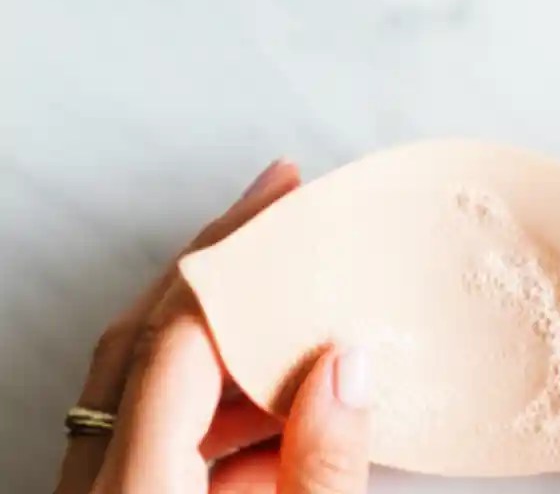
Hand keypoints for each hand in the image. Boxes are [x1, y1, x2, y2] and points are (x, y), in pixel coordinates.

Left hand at [55, 160, 373, 493]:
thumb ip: (322, 470)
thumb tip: (348, 370)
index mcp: (136, 491)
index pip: (177, 340)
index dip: (234, 258)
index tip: (285, 207)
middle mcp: (100, 487)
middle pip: (144, 339)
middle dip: (215, 263)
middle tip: (272, 204)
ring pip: (147, 384)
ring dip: (226, 339)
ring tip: (304, 310)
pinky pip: (159, 437)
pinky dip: (222, 408)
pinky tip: (292, 417)